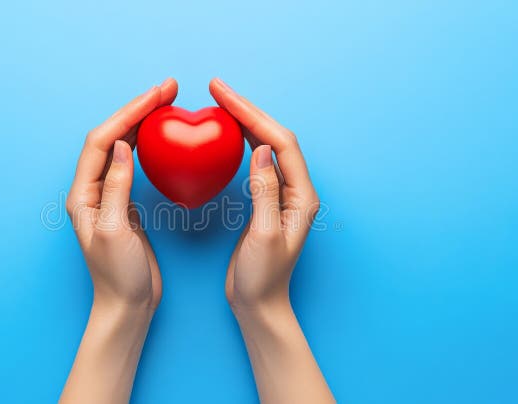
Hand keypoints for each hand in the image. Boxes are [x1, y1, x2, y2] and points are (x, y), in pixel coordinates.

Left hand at [60, 79, 176, 403]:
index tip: (157, 96)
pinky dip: (150, 146)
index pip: (102, 140)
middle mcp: (92, 189)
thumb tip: (121, 145)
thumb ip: (116, 188)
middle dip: (138, 110)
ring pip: (123, 146)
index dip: (128, 114)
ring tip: (168, 103)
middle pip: (112, 136)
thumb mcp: (116, 231)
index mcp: (83, 194)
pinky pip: (135, 164)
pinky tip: (165, 139)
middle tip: (169, 89)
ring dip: (144, 123)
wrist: (127, 305)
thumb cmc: (119, 276)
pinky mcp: (125, 203)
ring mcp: (109, 195)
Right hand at [209, 78, 334, 403]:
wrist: (259, 305)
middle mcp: (295, 190)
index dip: (253, 114)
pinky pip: (256, 162)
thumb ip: (265, 191)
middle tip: (217, 88)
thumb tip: (263, 149)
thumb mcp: (263, 235)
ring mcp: (282, 194)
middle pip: (274, 137)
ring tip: (220, 103)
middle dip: (247, 110)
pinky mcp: (267, 201)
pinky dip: (241, 143)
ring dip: (244, 122)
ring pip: (266, 146)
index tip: (224, 96)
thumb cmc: (261, 277)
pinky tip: (226, 137)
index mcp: (300, 195)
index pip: (280, 142)